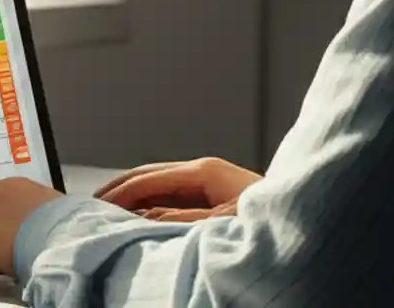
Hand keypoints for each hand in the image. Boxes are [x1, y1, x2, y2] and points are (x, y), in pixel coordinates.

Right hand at [96, 157, 260, 218]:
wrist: (300, 217)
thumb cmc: (267, 220)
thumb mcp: (220, 221)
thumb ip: (181, 220)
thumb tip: (145, 216)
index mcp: (203, 172)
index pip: (150, 178)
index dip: (121, 192)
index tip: (98, 205)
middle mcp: (204, 171)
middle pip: (151, 174)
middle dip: (120, 187)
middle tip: (93, 201)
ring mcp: (209, 180)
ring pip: (160, 183)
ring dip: (134, 194)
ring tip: (110, 207)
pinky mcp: (214, 193)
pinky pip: (173, 194)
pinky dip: (151, 201)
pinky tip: (140, 212)